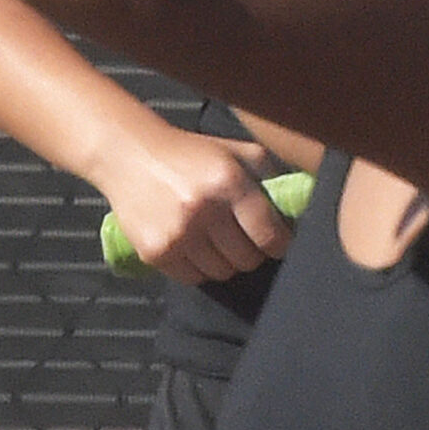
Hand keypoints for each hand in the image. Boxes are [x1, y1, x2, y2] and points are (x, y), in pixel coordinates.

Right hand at [98, 126, 294, 285]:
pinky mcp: (155, 253)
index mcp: (228, 181)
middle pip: (247, 259)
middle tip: (246, 239)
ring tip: (218, 240)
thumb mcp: (236, 150)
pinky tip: (195, 245)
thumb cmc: (191, 152)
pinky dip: (200, 268)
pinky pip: (193, 279)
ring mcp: (177, 234)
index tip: (279, 242)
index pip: (269, 235)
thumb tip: (298, 207)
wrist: (131, 155)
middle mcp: (203, 210)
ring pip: (221, 273)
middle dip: (252, 252)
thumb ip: (269, 176)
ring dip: (226, 261)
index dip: (280, 243)